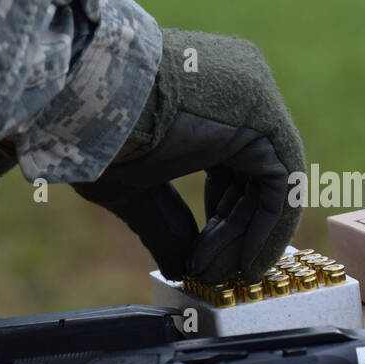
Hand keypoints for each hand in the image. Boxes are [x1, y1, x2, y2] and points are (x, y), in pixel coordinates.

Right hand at [72, 29, 304, 282]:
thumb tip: (179, 269)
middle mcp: (241, 88)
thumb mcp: (134, 185)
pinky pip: (282, 182)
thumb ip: (166, 221)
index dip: (223, 219)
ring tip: (214, 274)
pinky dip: (269, 228)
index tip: (205, 260)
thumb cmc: (94, 132)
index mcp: (210, 96)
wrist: (82, 99)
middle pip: (253, 176)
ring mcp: (257, 96)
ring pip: (271, 181)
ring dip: (246, 236)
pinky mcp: (266, 115)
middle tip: (209, 274)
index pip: (233, 167)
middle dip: (233, 231)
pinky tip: (244, 264)